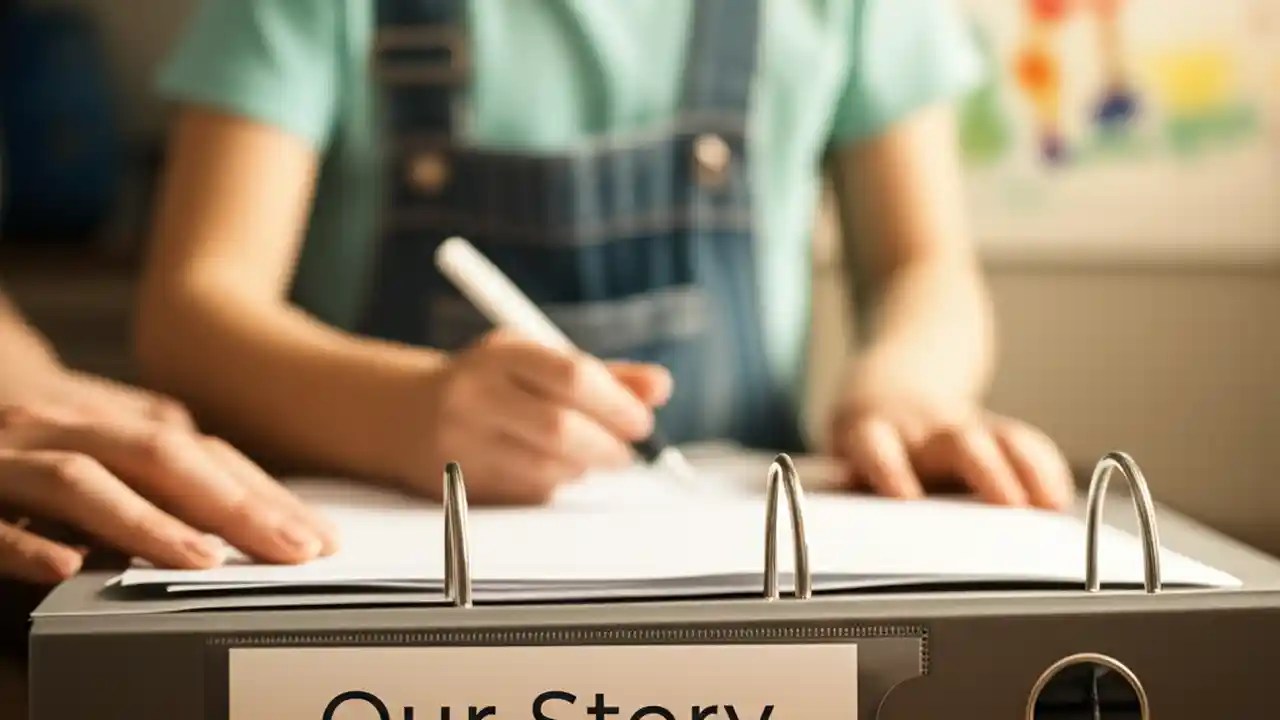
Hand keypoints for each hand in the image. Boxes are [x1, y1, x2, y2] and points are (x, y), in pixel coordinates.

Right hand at [0, 401, 338, 584]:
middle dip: (229, 506)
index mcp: (105, 423)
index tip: (316, 538)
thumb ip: (162, 468)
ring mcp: (6, 460)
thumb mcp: (100, 446)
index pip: (198, 454)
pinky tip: (68, 566)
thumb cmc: (28, 448)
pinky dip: (27, 542)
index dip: (261, 494)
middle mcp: (61, 429)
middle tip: (288, 550)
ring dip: (145, 521)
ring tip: (202, 560)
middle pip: (157, 458)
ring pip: (79, 479)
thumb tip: (249, 502)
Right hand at [406, 330, 671, 503]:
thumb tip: (661, 388)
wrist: (400, 411)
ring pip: (548, 469)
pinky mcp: (456, 485)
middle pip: (561, 429)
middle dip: (608, 447)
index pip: (572, 376)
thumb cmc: (490, 383)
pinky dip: (552, 485)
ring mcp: (460, 442)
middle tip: (628, 454)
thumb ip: (603, 375)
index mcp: (501, 353)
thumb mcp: (537, 362)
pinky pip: (527, 494)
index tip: (642, 421)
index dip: (618, 404)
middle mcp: (475, 395)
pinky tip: (545, 469)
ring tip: (583, 456)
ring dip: (582, 468)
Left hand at [830, 390, 1073, 509]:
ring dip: (1028, 471)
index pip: (877, 447)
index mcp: (872, 435)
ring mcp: (963, 426)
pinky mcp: (994, 429)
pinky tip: (1058, 498)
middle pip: (956, 441)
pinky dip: (1045, 469)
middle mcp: (922, 429)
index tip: (907, 497)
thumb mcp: (845, 461)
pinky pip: (1027, 443)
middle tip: (1010, 505)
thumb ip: (852, 494)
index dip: (891, 469)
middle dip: (986, 470)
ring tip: (1050, 505)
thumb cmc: (868, 445)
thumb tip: (850, 542)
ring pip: (1001, 438)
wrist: (892, 385)